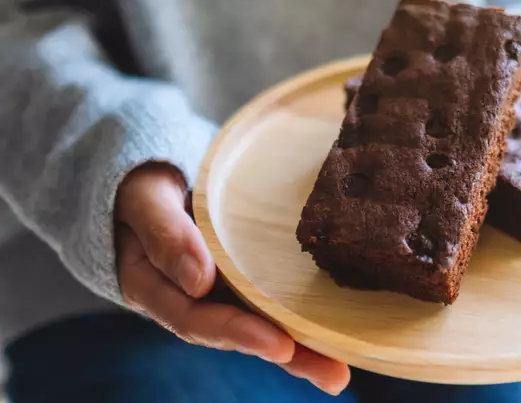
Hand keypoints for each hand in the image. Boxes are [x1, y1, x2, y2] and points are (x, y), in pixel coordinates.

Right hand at [115, 163, 350, 394]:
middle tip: (329, 372)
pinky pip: (268, 306)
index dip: (237, 332)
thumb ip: (165, 235)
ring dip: (299, 353)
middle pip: (234, 334)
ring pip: (257, 326)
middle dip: (283, 353)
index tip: (279, 344)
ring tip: (338, 375)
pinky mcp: (238, 282)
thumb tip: (198, 281)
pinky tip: (334, 344)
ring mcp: (215, 293)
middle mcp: (187, 299)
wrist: (143, 186)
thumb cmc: (141, 188)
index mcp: (154, 287)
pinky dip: (299, 326)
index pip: (195, 318)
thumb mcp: (144, 201)